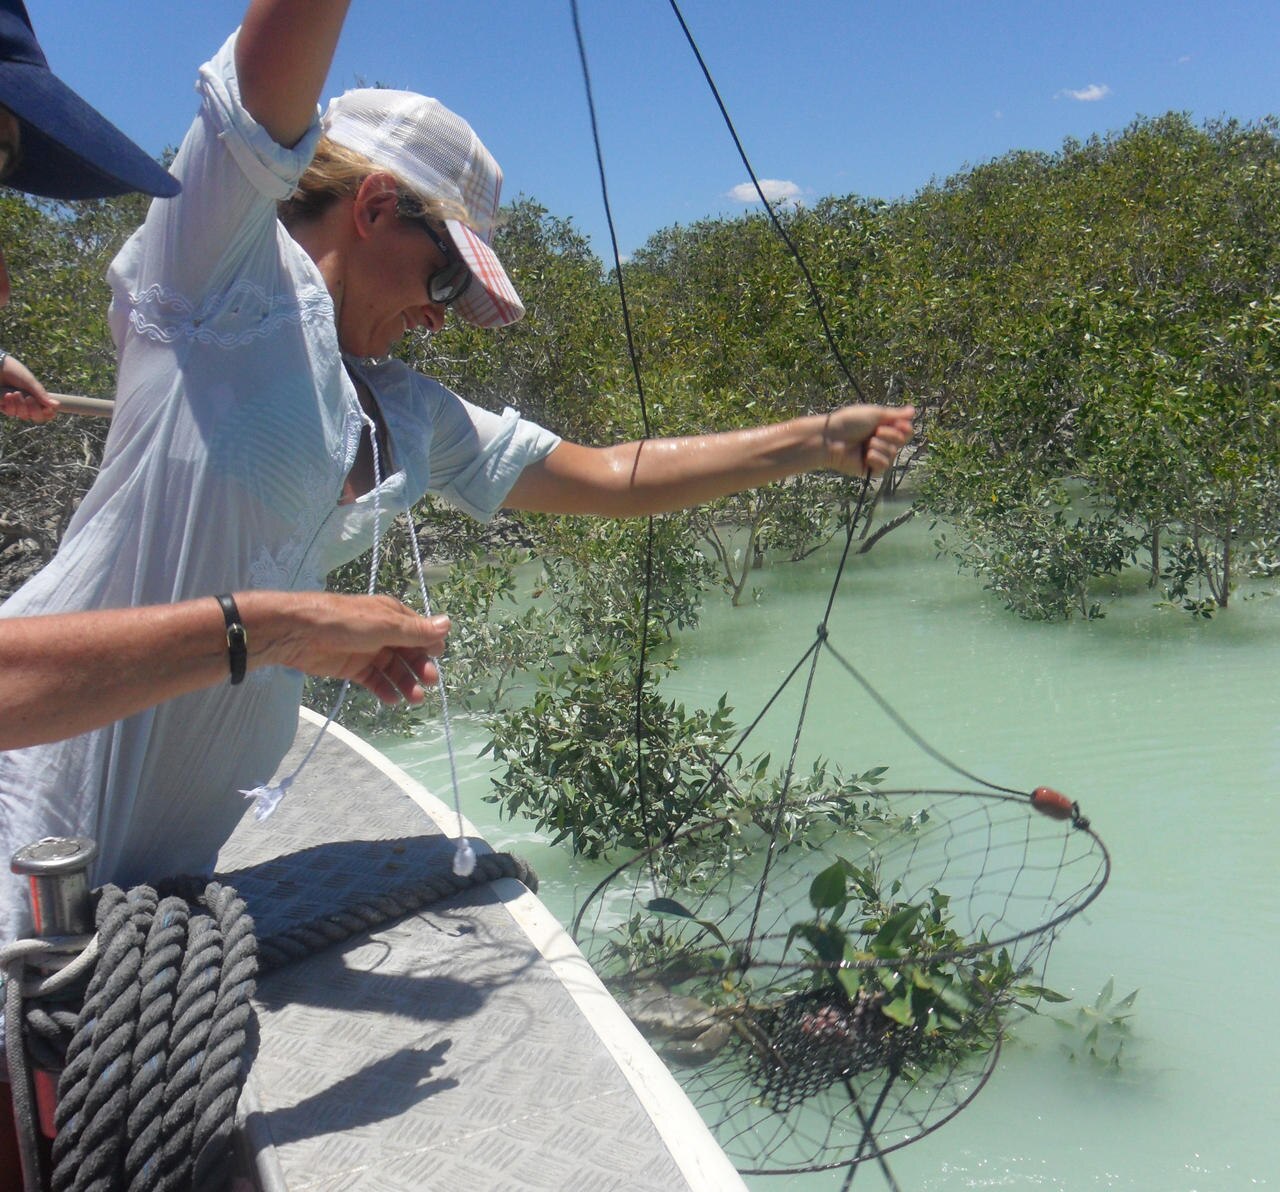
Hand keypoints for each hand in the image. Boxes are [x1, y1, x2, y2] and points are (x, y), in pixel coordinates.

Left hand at [0, 353, 59, 421]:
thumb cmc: (14, 372)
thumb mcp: (30, 382)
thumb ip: (41, 394)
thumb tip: (56, 404)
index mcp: (37, 397)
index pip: (47, 412)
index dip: (49, 414)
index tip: (47, 409)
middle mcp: (28, 403)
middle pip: (37, 417)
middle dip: (34, 409)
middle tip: (29, 398)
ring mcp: (16, 406)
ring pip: (23, 416)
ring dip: (20, 405)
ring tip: (15, 393)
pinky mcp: (4, 407)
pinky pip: (11, 413)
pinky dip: (10, 405)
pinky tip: (7, 395)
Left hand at [256, 592, 450, 704]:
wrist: (300, 633)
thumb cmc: (346, 622)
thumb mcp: (385, 625)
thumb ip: (416, 630)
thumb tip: (448, 624)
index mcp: (392, 616)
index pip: (419, 631)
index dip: (430, 644)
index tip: (438, 658)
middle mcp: (383, 633)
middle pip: (409, 652)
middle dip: (420, 667)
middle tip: (429, 682)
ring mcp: (368, 651)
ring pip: (394, 669)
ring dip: (406, 683)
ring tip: (414, 699)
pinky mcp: (354, 668)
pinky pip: (375, 681)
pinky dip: (385, 690)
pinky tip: (392, 700)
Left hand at [821, 404, 915, 476]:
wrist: (831, 439)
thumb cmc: (849, 423)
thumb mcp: (874, 414)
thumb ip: (895, 414)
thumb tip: (913, 410)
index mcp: (883, 427)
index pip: (906, 430)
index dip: (904, 428)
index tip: (897, 423)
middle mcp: (881, 442)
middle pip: (902, 441)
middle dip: (889, 435)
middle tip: (874, 432)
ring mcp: (876, 456)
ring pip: (893, 453)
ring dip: (879, 446)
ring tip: (864, 444)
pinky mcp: (870, 470)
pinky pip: (885, 466)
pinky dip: (876, 459)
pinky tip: (865, 456)